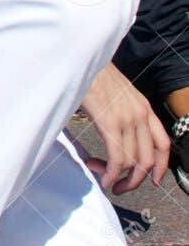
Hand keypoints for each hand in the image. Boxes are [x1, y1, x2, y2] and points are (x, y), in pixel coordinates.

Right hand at [79, 64, 169, 193]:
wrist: (83, 58)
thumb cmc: (93, 75)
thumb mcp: (117, 94)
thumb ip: (122, 112)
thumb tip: (115, 134)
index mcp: (144, 107)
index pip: (163, 143)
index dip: (161, 167)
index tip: (153, 181)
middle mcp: (141, 114)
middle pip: (148, 159)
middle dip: (136, 180)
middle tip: (121, 187)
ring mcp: (127, 119)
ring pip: (133, 163)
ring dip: (120, 179)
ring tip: (106, 181)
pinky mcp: (110, 123)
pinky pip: (118, 158)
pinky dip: (112, 174)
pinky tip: (103, 178)